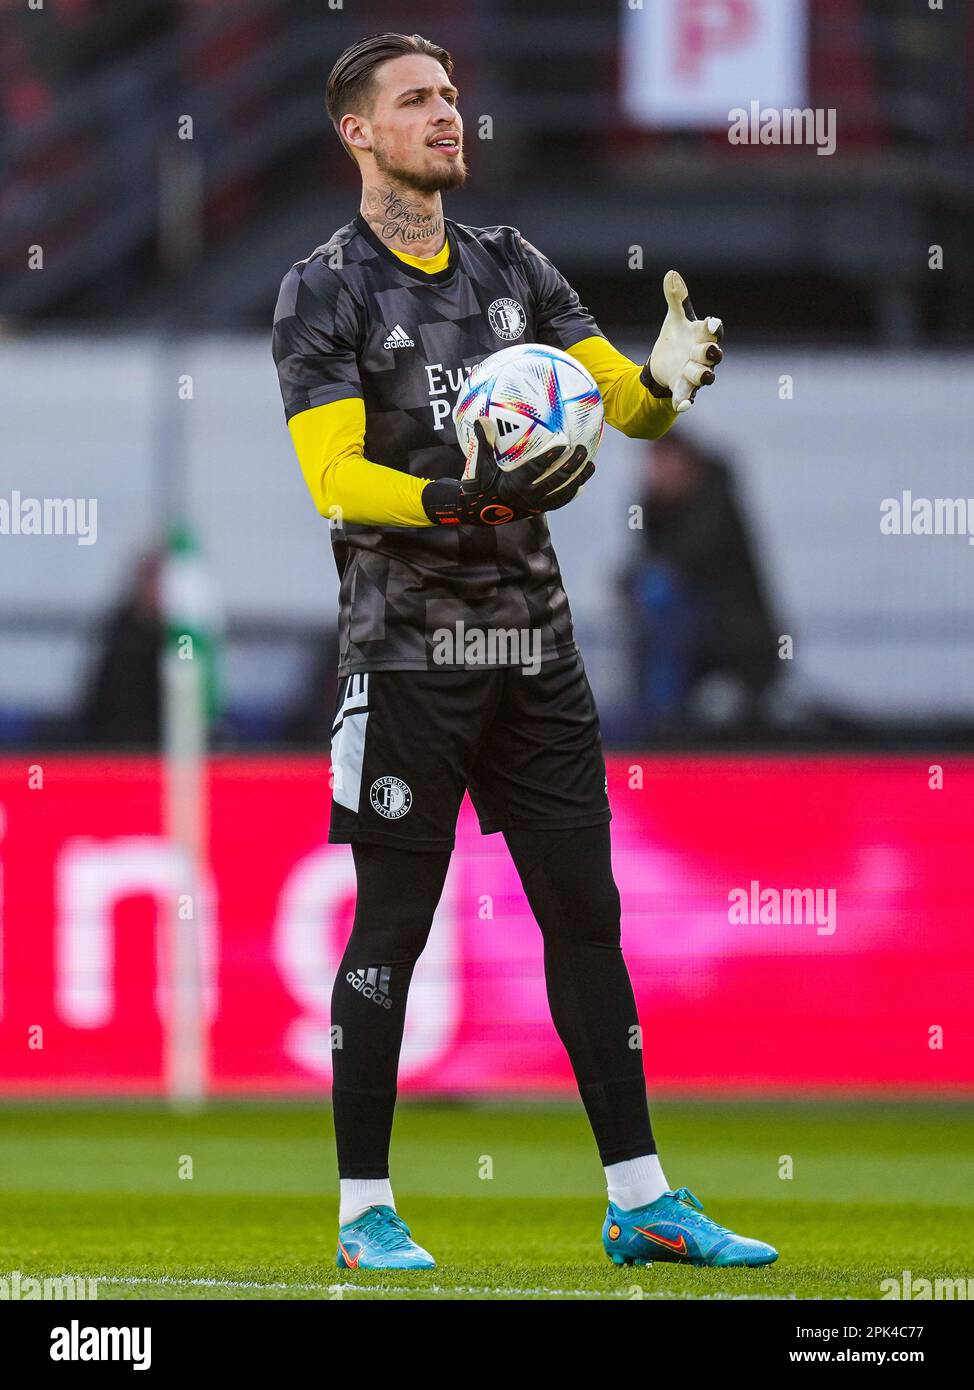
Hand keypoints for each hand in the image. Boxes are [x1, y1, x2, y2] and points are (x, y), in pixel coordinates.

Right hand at [423, 419, 594, 525]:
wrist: (481, 511)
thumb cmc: (484, 483)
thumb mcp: (482, 463)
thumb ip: (485, 442)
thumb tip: (481, 419)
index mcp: (514, 483)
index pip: (536, 469)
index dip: (551, 457)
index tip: (563, 445)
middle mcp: (528, 496)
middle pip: (555, 480)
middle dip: (572, 466)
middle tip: (582, 450)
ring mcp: (536, 505)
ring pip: (562, 492)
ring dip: (578, 479)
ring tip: (590, 465)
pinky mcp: (540, 510)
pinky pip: (560, 502)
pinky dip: (573, 492)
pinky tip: (583, 482)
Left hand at [642, 270, 722, 412]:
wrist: (666, 363)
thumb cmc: (678, 338)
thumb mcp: (674, 319)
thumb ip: (675, 298)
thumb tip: (671, 274)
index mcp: (702, 336)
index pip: (713, 331)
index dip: (714, 327)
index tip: (712, 322)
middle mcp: (702, 356)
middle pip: (713, 355)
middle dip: (710, 352)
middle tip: (707, 350)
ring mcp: (694, 373)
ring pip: (704, 376)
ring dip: (701, 374)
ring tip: (697, 373)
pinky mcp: (682, 388)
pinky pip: (687, 397)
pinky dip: (685, 402)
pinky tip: (681, 406)